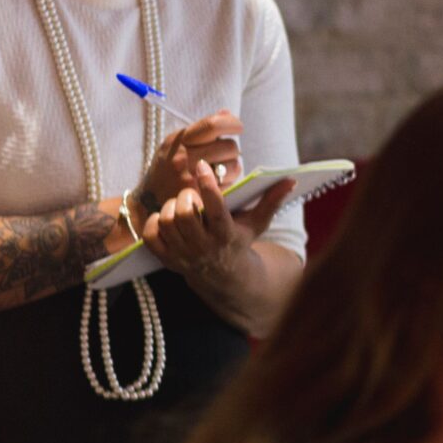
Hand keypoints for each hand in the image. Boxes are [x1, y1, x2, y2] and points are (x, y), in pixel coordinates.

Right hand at [132, 110, 245, 214]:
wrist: (149, 200)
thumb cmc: (166, 168)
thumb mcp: (175, 144)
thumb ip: (201, 129)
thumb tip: (227, 114)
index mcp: (178, 140)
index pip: (213, 125)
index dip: (232, 123)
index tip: (238, 127)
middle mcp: (184, 157)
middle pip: (229, 146)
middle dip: (231, 149)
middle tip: (223, 155)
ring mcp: (192, 178)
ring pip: (234, 165)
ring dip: (232, 166)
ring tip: (219, 170)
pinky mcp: (200, 195)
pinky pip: (228, 183)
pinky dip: (227, 181)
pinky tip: (216, 182)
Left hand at [140, 151, 294, 284]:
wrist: (224, 276)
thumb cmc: (239, 241)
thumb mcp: (257, 223)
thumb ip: (272, 200)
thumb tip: (291, 179)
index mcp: (225, 234)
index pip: (214, 208)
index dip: (207, 184)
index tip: (203, 165)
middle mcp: (203, 246)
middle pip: (184, 214)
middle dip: (186, 196)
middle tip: (191, 194)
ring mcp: (182, 254)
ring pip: (166, 221)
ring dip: (170, 207)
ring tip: (181, 206)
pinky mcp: (166, 258)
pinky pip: (151, 235)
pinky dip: (154, 221)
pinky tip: (166, 218)